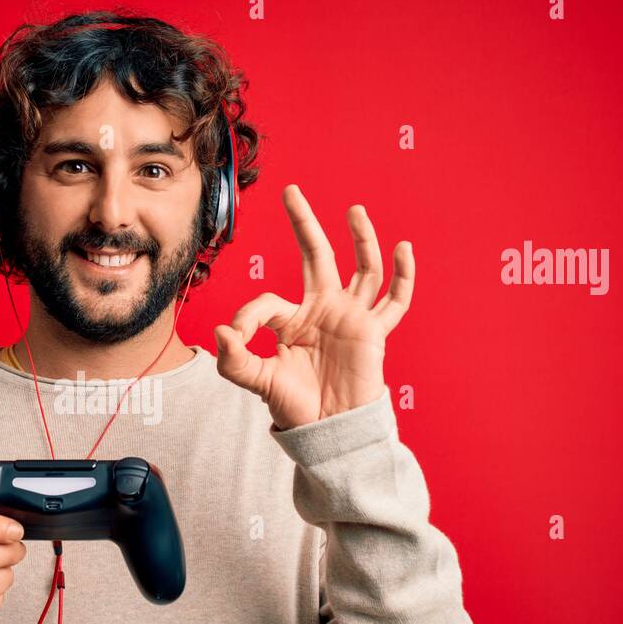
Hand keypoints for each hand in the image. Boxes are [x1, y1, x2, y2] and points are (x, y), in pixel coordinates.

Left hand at [214, 184, 414, 428]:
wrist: (327, 431)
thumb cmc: (295, 407)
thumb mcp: (257, 382)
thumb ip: (234, 360)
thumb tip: (219, 331)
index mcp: (291, 322)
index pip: (267, 301)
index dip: (247, 316)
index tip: (235, 337)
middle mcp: (322, 311)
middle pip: (316, 256)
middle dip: (304, 224)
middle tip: (291, 192)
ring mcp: (350, 317)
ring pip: (361, 269)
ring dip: (360, 239)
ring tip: (354, 210)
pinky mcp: (373, 331)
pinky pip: (395, 300)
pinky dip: (403, 275)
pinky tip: (404, 249)